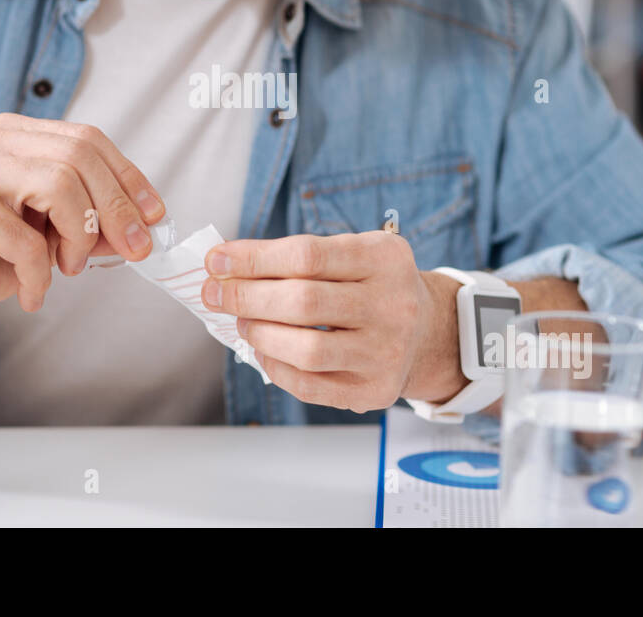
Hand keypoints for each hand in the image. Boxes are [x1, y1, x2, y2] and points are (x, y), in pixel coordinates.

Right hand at [0, 114, 164, 330]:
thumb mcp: (43, 233)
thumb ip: (87, 221)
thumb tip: (141, 228)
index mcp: (15, 136)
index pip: (89, 140)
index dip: (128, 178)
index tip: (153, 215)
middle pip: (81, 157)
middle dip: (117, 209)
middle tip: (131, 249)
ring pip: (62, 186)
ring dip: (79, 238)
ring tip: (66, 268)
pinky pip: (29, 240)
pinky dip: (41, 275)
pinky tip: (32, 292)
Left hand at [201, 231, 465, 412]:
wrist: (427, 331)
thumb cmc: (371, 285)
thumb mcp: (350, 253)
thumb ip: (297, 255)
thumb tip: (225, 263)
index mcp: (383, 259)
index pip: (307, 255)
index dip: (254, 258)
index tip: (217, 259)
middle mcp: (392, 305)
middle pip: (303, 301)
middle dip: (246, 296)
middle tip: (215, 292)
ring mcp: (386, 352)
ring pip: (306, 349)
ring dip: (260, 333)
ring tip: (243, 322)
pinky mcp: (374, 390)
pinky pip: (310, 385)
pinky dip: (276, 367)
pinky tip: (264, 350)